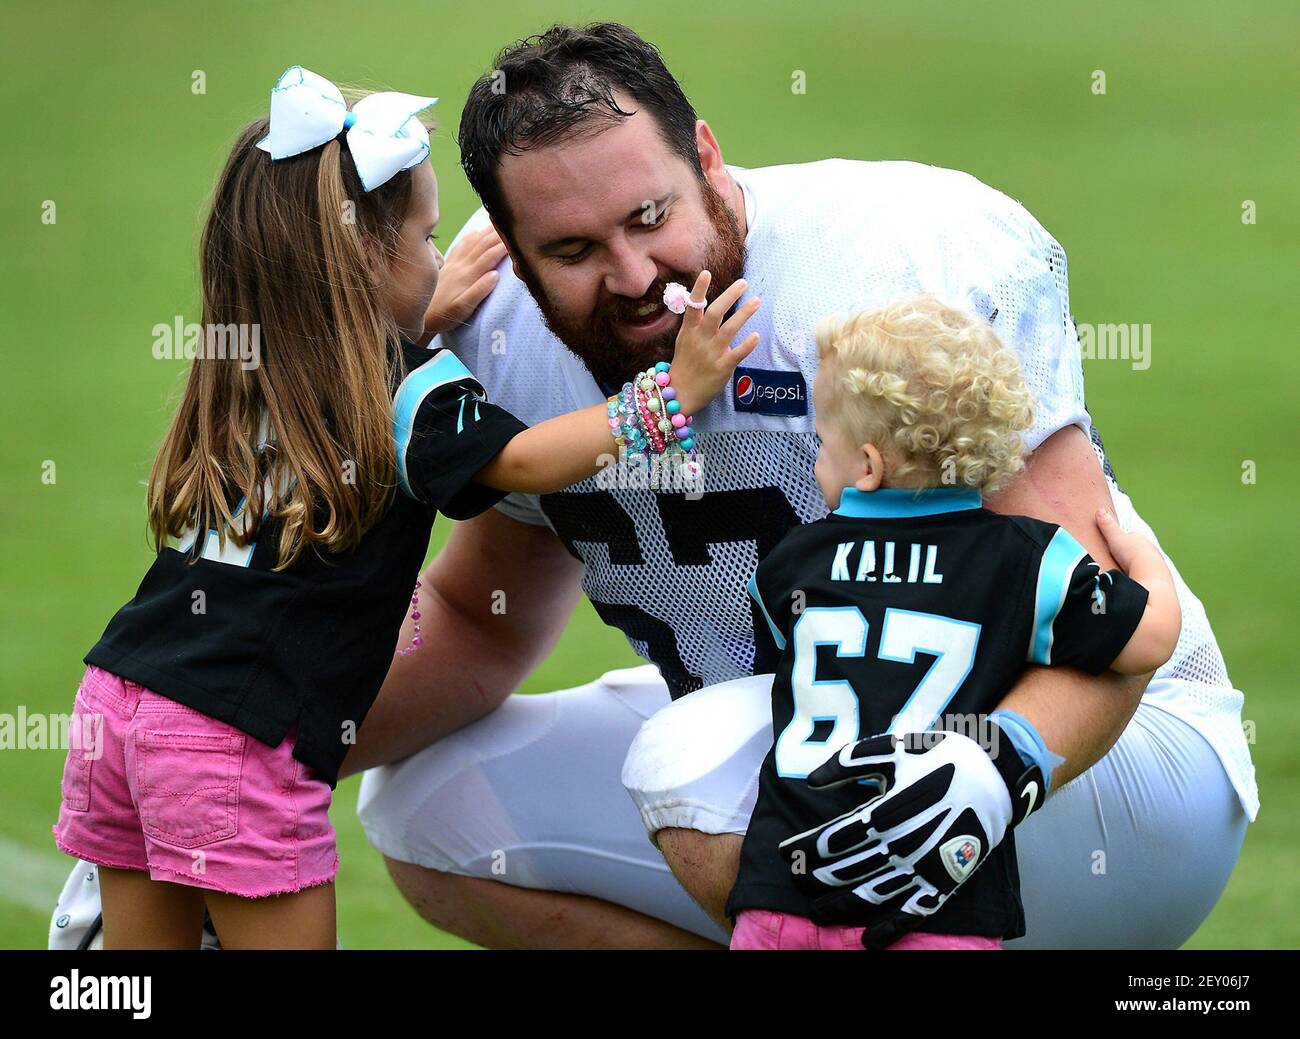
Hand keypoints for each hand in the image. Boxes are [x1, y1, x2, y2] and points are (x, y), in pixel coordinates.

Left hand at [423, 226, 507, 338]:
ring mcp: (454, 264)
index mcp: (468, 276)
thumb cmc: (444, 315)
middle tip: (514, 223)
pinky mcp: (448, 266)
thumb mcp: (462, 309)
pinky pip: (461, 246)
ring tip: (499, 222)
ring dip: (487, 231)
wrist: (421, 315)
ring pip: (473, 242)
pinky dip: (471, 237)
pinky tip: (476, 232)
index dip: (505, 245)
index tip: (519, 238)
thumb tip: (496, 274)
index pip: (490, 255)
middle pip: (483, 244)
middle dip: (499, 234)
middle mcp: (461, 266)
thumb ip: (479, 291)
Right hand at [667, 271, 760, 415]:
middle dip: (729, 296)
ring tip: (757, 300)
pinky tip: (756, 335)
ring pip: (729, 329)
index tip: (706, 272)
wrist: (679, 394)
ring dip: (744, 313)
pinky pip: (737, 354)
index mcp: (689, 331)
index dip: (699, 289)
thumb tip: (701, 301)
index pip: (693, 306)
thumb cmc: (684, 364)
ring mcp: (711, 353)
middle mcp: (700, 339)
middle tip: (743, 282)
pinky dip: (747, 344)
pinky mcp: (722, 368)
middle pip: (714, 313)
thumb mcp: (683, 340)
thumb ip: (694, 322)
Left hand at [778, 726, 1042, 947]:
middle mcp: (901, 844)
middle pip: (846, 870)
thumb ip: (847, 762)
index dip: (805, 851)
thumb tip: (811, 779)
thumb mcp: (890, 746)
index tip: (786, 855)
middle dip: (815, 879)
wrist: (995, 773)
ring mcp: (923, 867)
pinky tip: (869, 940)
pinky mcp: (945, 881)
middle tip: (795, 882)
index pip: (832, 840)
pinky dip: (891, 929)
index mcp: (885, 811)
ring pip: (872, 896)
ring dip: (841, 907)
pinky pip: (914, 912)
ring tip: (818, 913)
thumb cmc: (938, 756)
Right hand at [1095, 507, 1155, 573]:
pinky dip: (1140, 574)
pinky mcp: (1156, 575)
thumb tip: (1099, 510)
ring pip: (1141, 561)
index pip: (1129, 536)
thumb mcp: (1115, 537)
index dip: (1120, 541)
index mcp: (1140, 538)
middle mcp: (1149, 548)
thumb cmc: (1132, 554)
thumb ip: (1107, 525)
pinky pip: (1145, 573)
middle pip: (1136, 549)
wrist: (1149, 573)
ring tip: (1123, 571)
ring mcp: (1154, 561)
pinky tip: (1132, 579)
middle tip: (1116, 560)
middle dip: (1128, 553)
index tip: (1112, 546)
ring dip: (1134, 565)